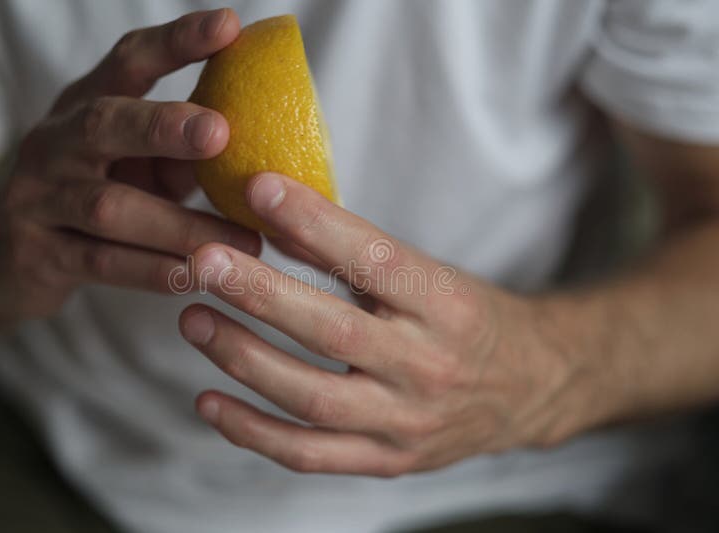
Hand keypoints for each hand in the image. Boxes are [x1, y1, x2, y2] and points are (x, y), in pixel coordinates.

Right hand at [0, 9, 259, 319]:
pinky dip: (154, 269)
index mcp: (85, 107)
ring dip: (182, 225)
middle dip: (162, 126)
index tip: (228, 26)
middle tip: (219, 134)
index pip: (128, 61)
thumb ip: (180, 154)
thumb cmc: (91, 195)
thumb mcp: (133, 166)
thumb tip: (259, 145)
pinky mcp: (37, 254)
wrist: (0, 254)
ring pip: (110, 208)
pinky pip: (102, 262)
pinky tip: (197, 276)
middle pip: (104, 124)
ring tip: (246, 242)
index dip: (176, 42)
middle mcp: (55, 144)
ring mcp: (38, 199)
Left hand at [180, 173, 596, 475]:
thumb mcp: (424, 272)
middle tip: (204, 260)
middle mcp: (428, 366)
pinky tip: (208, 400)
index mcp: (445, 304)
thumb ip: (349, 249)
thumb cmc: (466, 318)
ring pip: (310, 399)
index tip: (258, 188)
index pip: (374, 260)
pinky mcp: (387, 460)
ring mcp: (406, 422)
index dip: (314, 222)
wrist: (527, 388)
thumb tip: (274, 209)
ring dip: (243, 359)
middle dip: (260, 294)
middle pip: (332, 332)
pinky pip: (309, 455)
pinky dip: (252, 431)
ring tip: (193, 320)